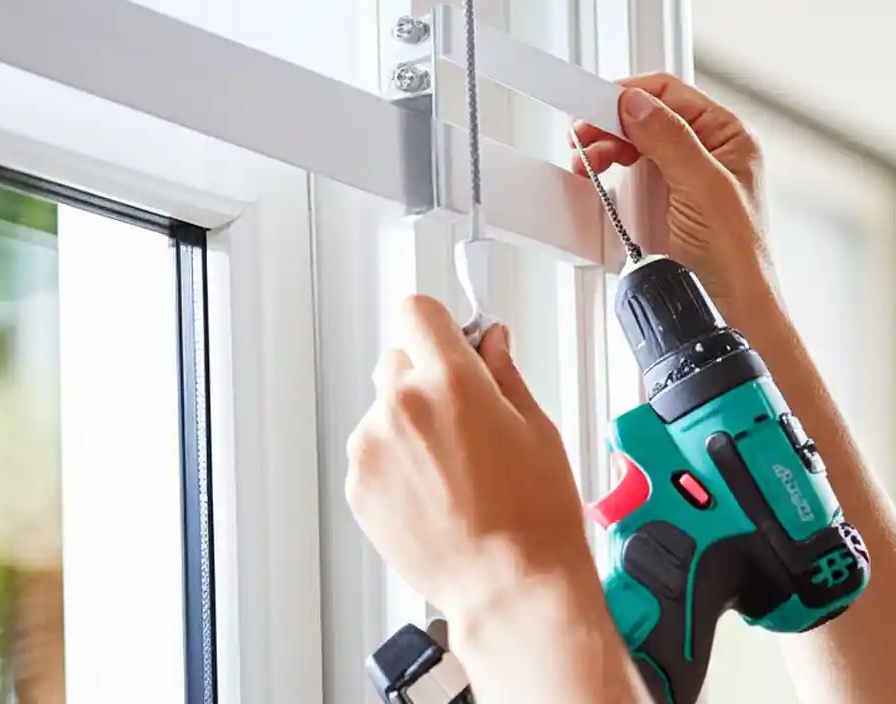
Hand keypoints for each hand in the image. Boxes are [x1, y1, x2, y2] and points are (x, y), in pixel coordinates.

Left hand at [345, 296, 594, 622]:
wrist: (507, 585)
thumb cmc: (532, 516)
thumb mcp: (537, 427)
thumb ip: (503, 374)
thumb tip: (491, 342)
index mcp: (451, 380)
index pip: (417, 311)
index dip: (437, 325)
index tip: (449, 341)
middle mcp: (401, 406)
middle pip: (398, 360)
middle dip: (426, 378)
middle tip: (465, 419)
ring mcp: (372, 447)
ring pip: (384, 411)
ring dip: (409, 426)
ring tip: (454, 472)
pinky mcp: (359, 485)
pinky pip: (374, 454)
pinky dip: (396, 465)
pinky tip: (436, 494)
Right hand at [571, 73, 772, 315]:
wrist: (733, 309)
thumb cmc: (739, 257)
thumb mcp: (705, 189)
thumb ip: (671, 140)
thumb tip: (637, 103)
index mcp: (728, 137)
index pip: (671, 95)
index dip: (630, 95)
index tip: (596, 106)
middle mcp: (707, 152)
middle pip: (647, 117)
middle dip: (610, 124)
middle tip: (581, 137)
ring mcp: (683, 178)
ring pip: (634, 145)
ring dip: (605, 148)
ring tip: (586, 161)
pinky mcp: (663, 203)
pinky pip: (629, 176)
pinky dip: (608, 174)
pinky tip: (597, 179)